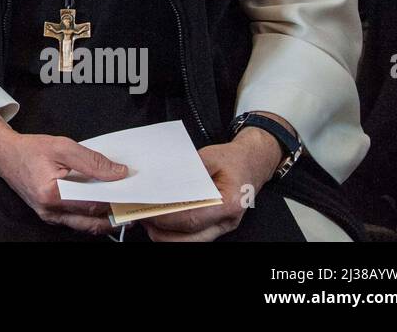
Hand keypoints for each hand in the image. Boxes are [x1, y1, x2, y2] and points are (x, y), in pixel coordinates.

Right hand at [0, 110, 126, 234]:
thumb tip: (118, 173)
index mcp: (53, 194)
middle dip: (114, 214)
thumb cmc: (30, 149)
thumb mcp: (62, 146)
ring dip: (104, 218)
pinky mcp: (49, 216)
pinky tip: (101, 205)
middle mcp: (50, 211)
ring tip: (121, 207)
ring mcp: (49, 217)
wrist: (5, 155)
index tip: (132, 194)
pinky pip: (75, 221)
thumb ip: (92, 161)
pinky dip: (91, 216)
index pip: (93, 203)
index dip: (115, 200)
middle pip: (92, 220)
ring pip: (85, 225)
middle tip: (133, 206)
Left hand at [144, 127, 280, 241]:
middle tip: (143, 218)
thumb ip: (188, 169)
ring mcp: (224, 226)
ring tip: (149, 221)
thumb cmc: (234, 160)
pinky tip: (163, 220)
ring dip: (169, 234)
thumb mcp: (210, 156)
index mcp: (229, 203)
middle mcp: (228, 220)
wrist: (254, 162)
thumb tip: (164, 178)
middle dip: (163, 232)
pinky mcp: (217, 225)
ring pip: (193, 240)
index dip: (167, 218)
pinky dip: (177, 231)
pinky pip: (195, 235)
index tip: (148, 211)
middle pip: (191, 238)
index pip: (193, 219)